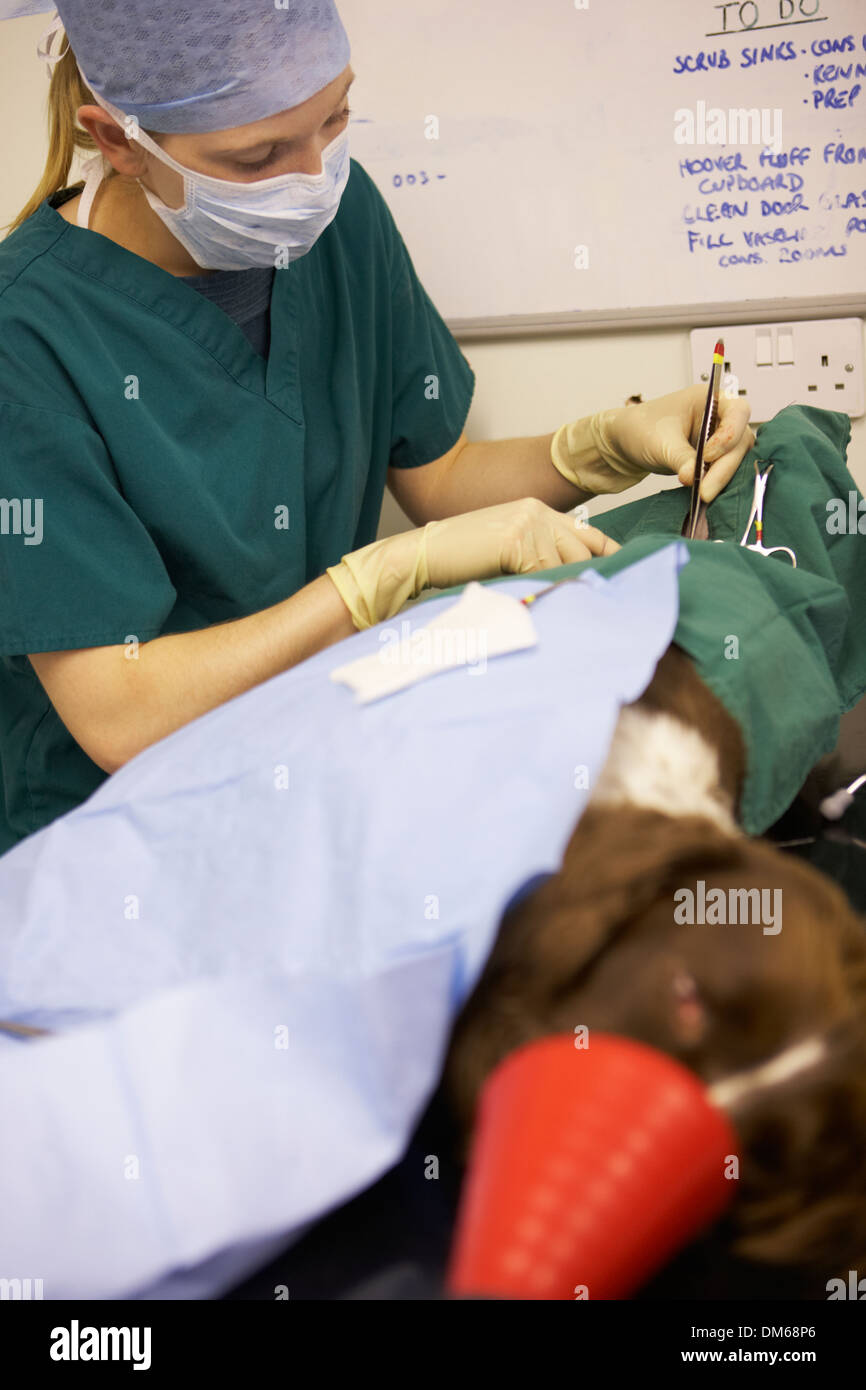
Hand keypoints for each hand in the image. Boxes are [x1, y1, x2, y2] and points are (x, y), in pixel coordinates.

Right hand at [327, 498, 619, 628]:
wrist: (421, 556)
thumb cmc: (460, 562)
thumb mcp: (508, 552)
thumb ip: (539, 556)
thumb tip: (575, 581)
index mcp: (537, 510)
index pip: (588, 533)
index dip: (608, 556)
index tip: (623, 576)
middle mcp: (538, 511)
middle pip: (583, 552)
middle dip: (586, 580)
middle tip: (590, 608)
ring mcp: (528, 522)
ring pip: (567, 564)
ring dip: (560, 588)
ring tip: (550, 606)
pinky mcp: (516, 539)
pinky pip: (544, 572)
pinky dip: (539, 589)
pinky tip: (527, 598)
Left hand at [605, 385, 755, 502]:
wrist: (621, 446)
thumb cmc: (638, 429)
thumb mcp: (659, 443)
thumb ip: (681, 458)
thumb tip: (697, 478)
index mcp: (707, 399)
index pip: (738, 411)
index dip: (729, 434)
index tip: (707, 455)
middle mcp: (717, 417)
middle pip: (740, 440)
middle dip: (724, 466)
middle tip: (706, 490)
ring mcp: (716, 439)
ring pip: (735, 458)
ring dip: (722, 477)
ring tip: (703, 495)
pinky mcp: (711, 459)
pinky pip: (724, 470)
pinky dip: (717, 482)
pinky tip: (704, 494)